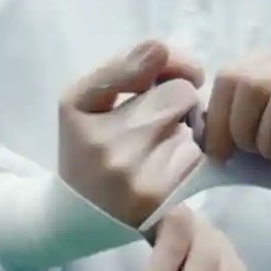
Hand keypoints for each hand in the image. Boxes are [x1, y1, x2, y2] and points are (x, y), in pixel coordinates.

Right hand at [59, 40, 206, 226]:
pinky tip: (160, 172)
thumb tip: (190, 73)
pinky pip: (192, 156)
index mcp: (77, 103)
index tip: (179, 75)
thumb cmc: (90, 149)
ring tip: (151, 152)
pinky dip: (183, 160)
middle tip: (160, 121)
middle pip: (180, 93)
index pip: (151, 53)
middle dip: (178, 102)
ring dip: (180, 133)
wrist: (78, 216)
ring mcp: (126, 169)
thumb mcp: (89, 103)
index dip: (177, 61)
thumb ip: (131, 71)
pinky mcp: (151, 196)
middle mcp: (100, 136)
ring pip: (189, 126)